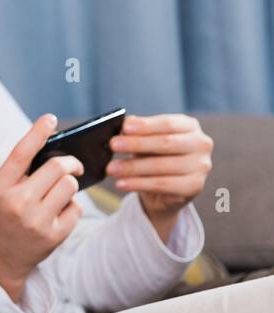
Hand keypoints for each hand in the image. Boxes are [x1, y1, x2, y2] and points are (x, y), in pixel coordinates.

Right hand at [0, 114, 82, 301]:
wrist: (1, 256)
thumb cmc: (6, 214)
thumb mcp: (4, 191)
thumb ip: (24, 172)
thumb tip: (59, 151)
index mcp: (1, 186)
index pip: (21, 153)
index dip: (36, 133)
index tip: (50, 119)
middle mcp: (17, 202)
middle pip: (58, 167)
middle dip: (71, 163)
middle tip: (75, 164)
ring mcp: (36, 220)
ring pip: (71, 186)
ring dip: (71, 186)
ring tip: (62, 193)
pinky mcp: (54, 235)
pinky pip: (77, 208)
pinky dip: (72, 208)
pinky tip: (60, 214)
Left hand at [107, 113, 211, 242]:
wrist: (163, 188)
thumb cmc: (152, 155)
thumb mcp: (145, 141)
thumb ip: (136, 132)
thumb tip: (122, 126)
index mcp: (189, 126)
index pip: (167, 123)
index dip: (145, 126)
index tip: (124, 127)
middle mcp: (201, 144)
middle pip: (166, 143)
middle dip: (136, 144)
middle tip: (112, 145)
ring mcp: (201, 166)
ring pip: (162, 166)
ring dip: (132, 167)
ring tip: (111, 168)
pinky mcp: (195, 186)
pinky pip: (162, 185)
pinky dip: (138, 184)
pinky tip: (121, 183)